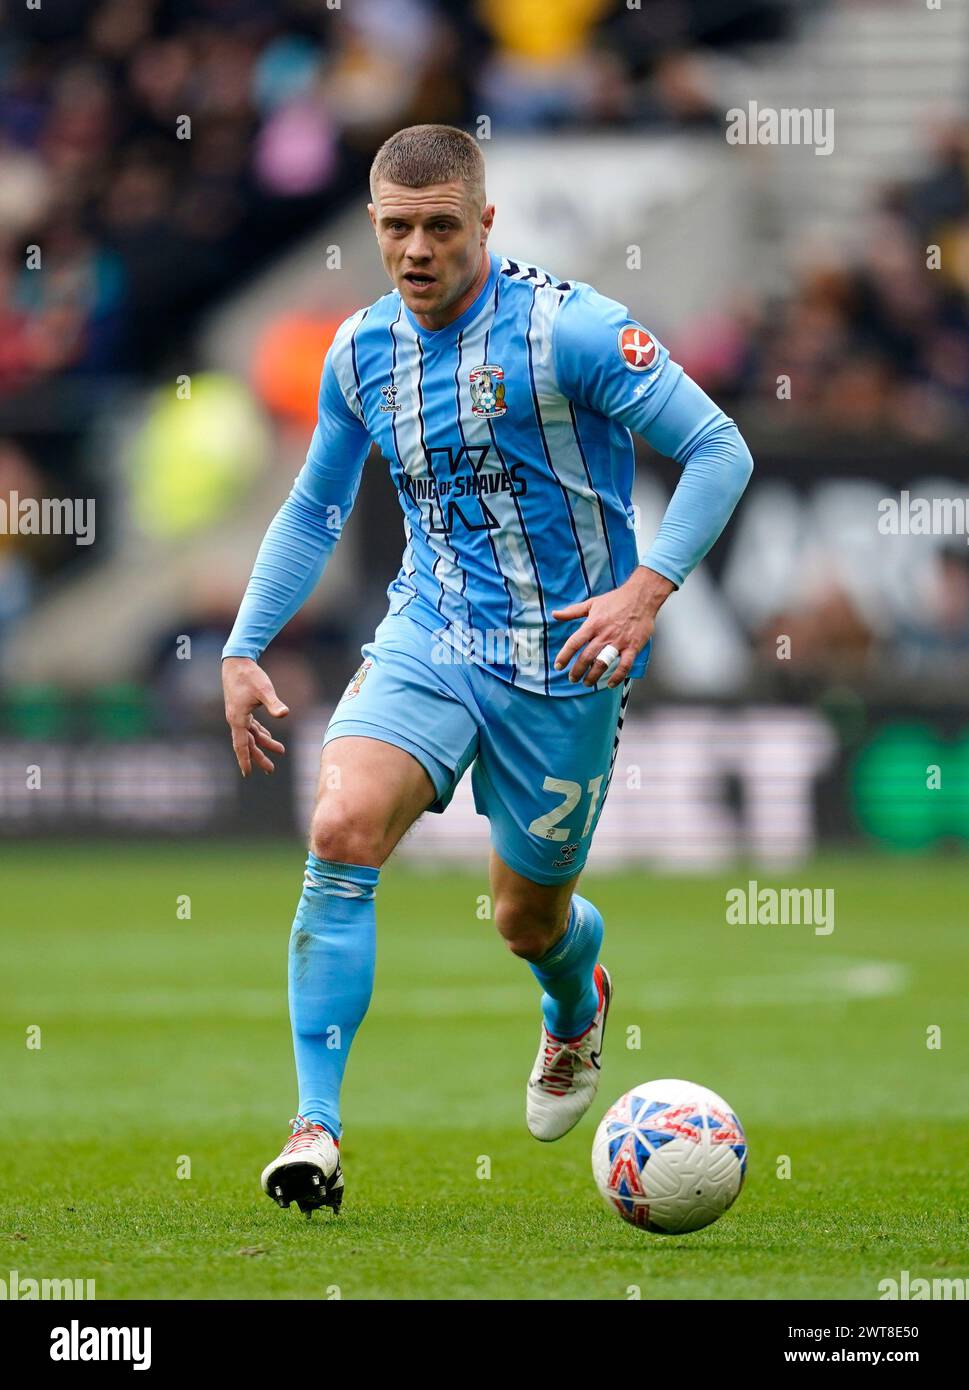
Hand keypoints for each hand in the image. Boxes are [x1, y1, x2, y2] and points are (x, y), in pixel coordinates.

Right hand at [222, 657, 288, 775]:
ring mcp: (238, 714)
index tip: (248, 773)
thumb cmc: (250, 675)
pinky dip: (260, 733)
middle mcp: (236, 719)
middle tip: (271, 769)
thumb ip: (274, 704)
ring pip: (251, 735)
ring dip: (264, 743)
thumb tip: (285, 714)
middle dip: (259, 756)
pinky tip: (269, 736)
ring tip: (280, 751)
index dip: (245, 760)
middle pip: (248, 744)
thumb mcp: (264, 690)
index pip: (242, 745)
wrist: (237, 661)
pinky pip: (251, 726)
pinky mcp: (242, 708)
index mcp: (238, 719)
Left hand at [551, 567, 674, 687]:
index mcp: (593, 624)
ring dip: (593, 676)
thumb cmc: (616, 599)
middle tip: (572, 678)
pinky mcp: (633, 646)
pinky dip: (617, 676)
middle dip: (577, 671)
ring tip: (587, 682)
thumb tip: (555, 614)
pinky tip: (610, 683)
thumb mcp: (592, 603)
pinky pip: (624, 665)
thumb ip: (572, 612)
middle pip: (586, 657)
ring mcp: (619, 642)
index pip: (574, 642)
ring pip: (603, 663)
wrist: (641, 596)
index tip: (558, 666)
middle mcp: (604, 634)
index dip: (564, 656)